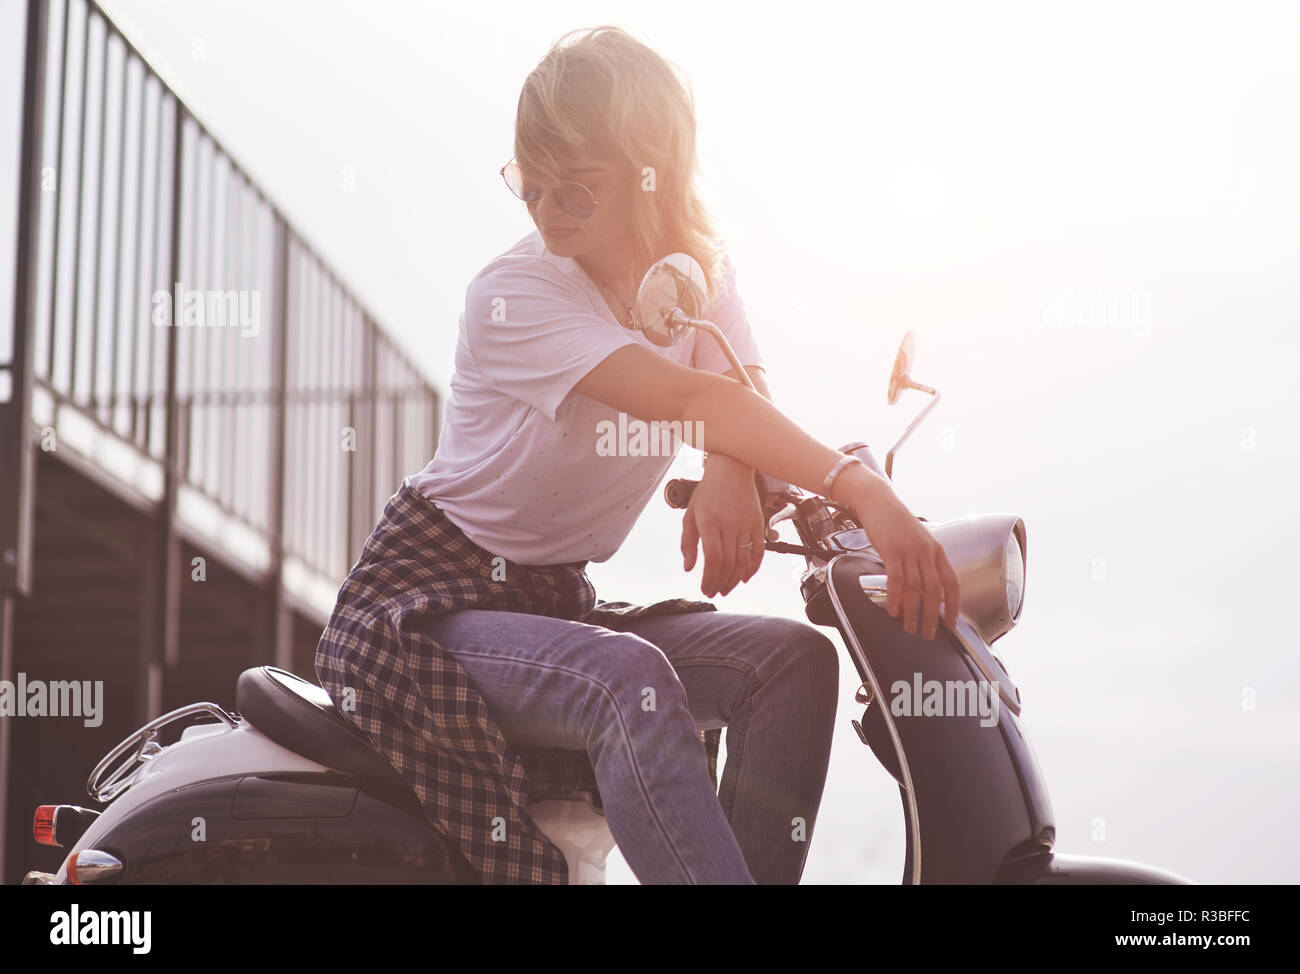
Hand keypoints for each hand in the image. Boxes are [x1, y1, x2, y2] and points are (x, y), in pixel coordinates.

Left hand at [681, 455, 765, 596]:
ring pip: (744, 560)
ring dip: (735, 579)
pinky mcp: (758, 523)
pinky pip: (759, 551)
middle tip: (714, 592)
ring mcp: (746, 524)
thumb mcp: (690, 514)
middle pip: (728, 563)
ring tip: (726, 588)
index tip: (705, 589)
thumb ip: (688, 542)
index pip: (713, 557)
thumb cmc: (707, 492)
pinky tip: (744, 578)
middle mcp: (729, 524)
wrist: (732, 468)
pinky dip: (753, 568)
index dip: (710, 578)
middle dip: (720, 583)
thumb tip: (689, 568)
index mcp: (709, 521)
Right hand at [844, 471, 960, 639]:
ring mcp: (909, 551)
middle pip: (934, 590)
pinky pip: (896, 579)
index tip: (951, 624)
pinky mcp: (891, 550)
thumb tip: (925, 588)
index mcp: (937, 551)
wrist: (879, 502)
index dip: (953, 606)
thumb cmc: (896, 523)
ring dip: (912, 612)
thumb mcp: (918, 541)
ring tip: (908, 627)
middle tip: (928, 633)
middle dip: (932, 615)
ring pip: (915, 588)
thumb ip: (924, 562)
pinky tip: (893, 610)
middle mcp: (926, 552)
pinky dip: (895, 598)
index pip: (952, 583)